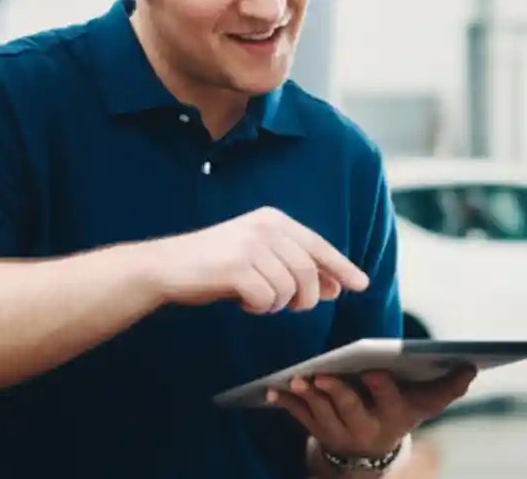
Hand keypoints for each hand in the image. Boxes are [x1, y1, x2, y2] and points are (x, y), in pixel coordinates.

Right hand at [145, 207, 369, 313]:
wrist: (167, 266)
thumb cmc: (212, 264)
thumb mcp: (257, 256)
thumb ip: (292, 265)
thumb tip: (332, 287)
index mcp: (273, 220)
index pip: (318, 245)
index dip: (342, 267)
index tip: (360, 284)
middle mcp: (266, 227)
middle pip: (308, 273)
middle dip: (305, 298)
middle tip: (290, 307)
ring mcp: (251, 245)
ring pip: (289, 289)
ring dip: (276, 303)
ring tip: (256, 298)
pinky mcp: (237, 266)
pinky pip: (266, 299)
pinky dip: (258, 307)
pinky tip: (242, 300)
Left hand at [268, 365, 477, 460]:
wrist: (371, 454)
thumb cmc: (402, 411)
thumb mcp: (426, 403)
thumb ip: (448, 385)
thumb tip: (473, 363)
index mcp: (395, 415)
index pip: (390, 400)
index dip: (381, 387)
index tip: (373, 370)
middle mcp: (367, 428)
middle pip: (351, 409)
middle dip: (337, 392)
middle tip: (323, 375)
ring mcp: (339, 432)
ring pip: (321, 414)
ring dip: (308, 397)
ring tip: (297, 379)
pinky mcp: (317, 431)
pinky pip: (298, 418)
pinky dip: (285, 404)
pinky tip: (271, 390)